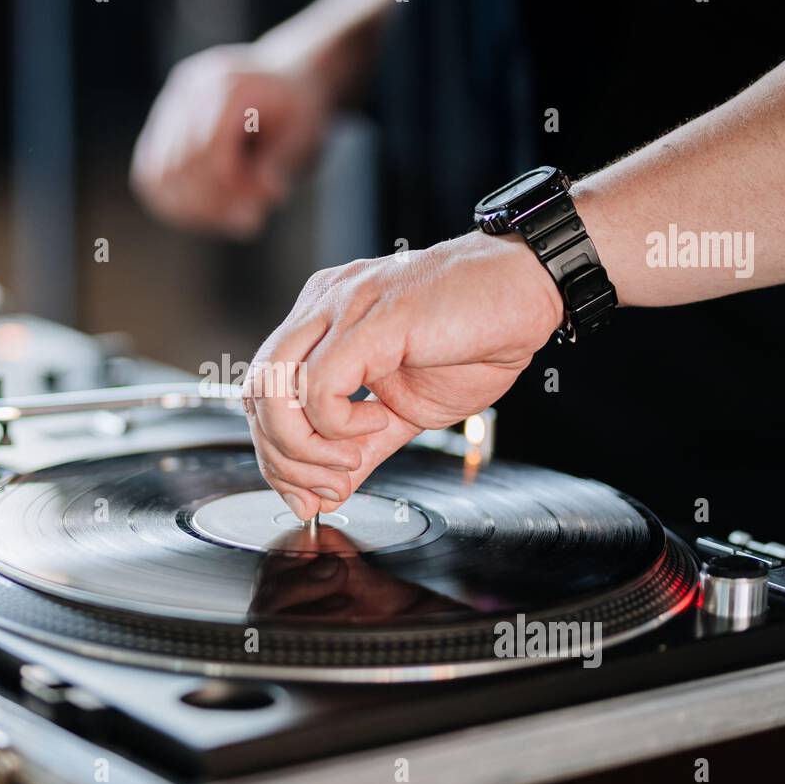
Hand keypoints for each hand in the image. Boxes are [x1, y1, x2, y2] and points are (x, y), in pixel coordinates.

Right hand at [130, 44, 330, 237]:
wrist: (289, 77)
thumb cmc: (298, 111)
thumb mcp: (302, 137)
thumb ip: (276, 167)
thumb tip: (252, 205)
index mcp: (229, 84)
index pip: (210, 150)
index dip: (234, 188)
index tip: (266, 204)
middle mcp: (191, 89)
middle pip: (180, 165)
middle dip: (214, 204)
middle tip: (251, 219)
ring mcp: (171, 105)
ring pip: (158, 173)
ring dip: (193, 209)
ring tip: (232, 219)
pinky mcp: (162, 123)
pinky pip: (151, 172)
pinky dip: (176, 200)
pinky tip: (209, 212)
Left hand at [243, 232, 564, 518]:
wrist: (528, 289)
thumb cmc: (475, 335)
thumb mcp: (407, 409)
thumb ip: (360, 446)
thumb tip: (327, 492)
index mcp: (322, 322)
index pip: (262, 393)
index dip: (275, 455)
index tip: (309, 494)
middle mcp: (322, 306)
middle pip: (256, 392)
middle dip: (281, 459)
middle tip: (325, 488)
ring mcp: (343, 307)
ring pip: (272, 386)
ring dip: (302, 446)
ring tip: (347, 461)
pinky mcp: (372, 319)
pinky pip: (320, 383)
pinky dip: (337, 424)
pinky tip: (377, 423)